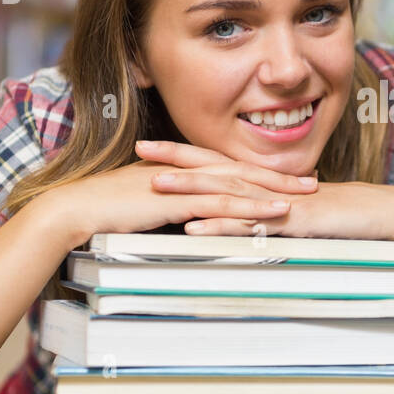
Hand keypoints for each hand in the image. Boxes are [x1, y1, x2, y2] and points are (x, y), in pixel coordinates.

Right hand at [45, 142, 318, 248]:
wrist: (79, 208)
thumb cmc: (107, 211)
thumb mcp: (147, 208)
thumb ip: (171, 210)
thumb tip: (187, 222)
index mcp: (183, 171)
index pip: (229, 171)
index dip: (260, 175)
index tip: (287, 181)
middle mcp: (190, 171)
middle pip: (243, 173)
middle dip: (280, 179)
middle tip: (313, 183)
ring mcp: (187, 184)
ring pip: (241, 186)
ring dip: (275, 191)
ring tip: (307, 196)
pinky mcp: (182, 200)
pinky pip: (225, 205)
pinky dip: (253, 208)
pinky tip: (276, 213)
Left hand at [135, 140, 393, 242]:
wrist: (380, 216)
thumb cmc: (342, 218)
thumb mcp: (296, 215)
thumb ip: (268, 216)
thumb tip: (244, 223)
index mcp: (265, 182)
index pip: (219, 162)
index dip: (186, 152)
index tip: (153, 147)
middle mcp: (266, 186)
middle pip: (215, 167)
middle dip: (176, 158)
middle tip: (139, 149)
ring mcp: (276, 202)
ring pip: (226, 192)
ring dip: (190, 188)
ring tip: (155, 186)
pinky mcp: (288, 222)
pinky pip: (248, 225)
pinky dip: (219, 226)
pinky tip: (193, 228)